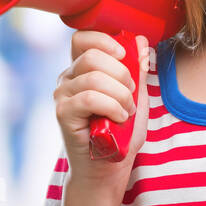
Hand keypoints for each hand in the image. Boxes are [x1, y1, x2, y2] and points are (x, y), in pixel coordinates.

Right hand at [54, 30, 148, 189]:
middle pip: (93, 55)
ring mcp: (62, 95)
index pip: (83, 37)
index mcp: (83, 69)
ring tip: (126, 112)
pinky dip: (113, 107)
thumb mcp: (136, 97)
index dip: (105, 40)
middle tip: (131, 95)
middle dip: (122, 74)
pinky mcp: (62, 113)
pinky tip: (119, 118)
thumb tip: (143, 42)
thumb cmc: (121, 133)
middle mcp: (68, 78)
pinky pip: (90, 98)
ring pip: (95, 77)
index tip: (124, 55)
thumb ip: (137, 71)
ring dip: (121, 96)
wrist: (110, 168)